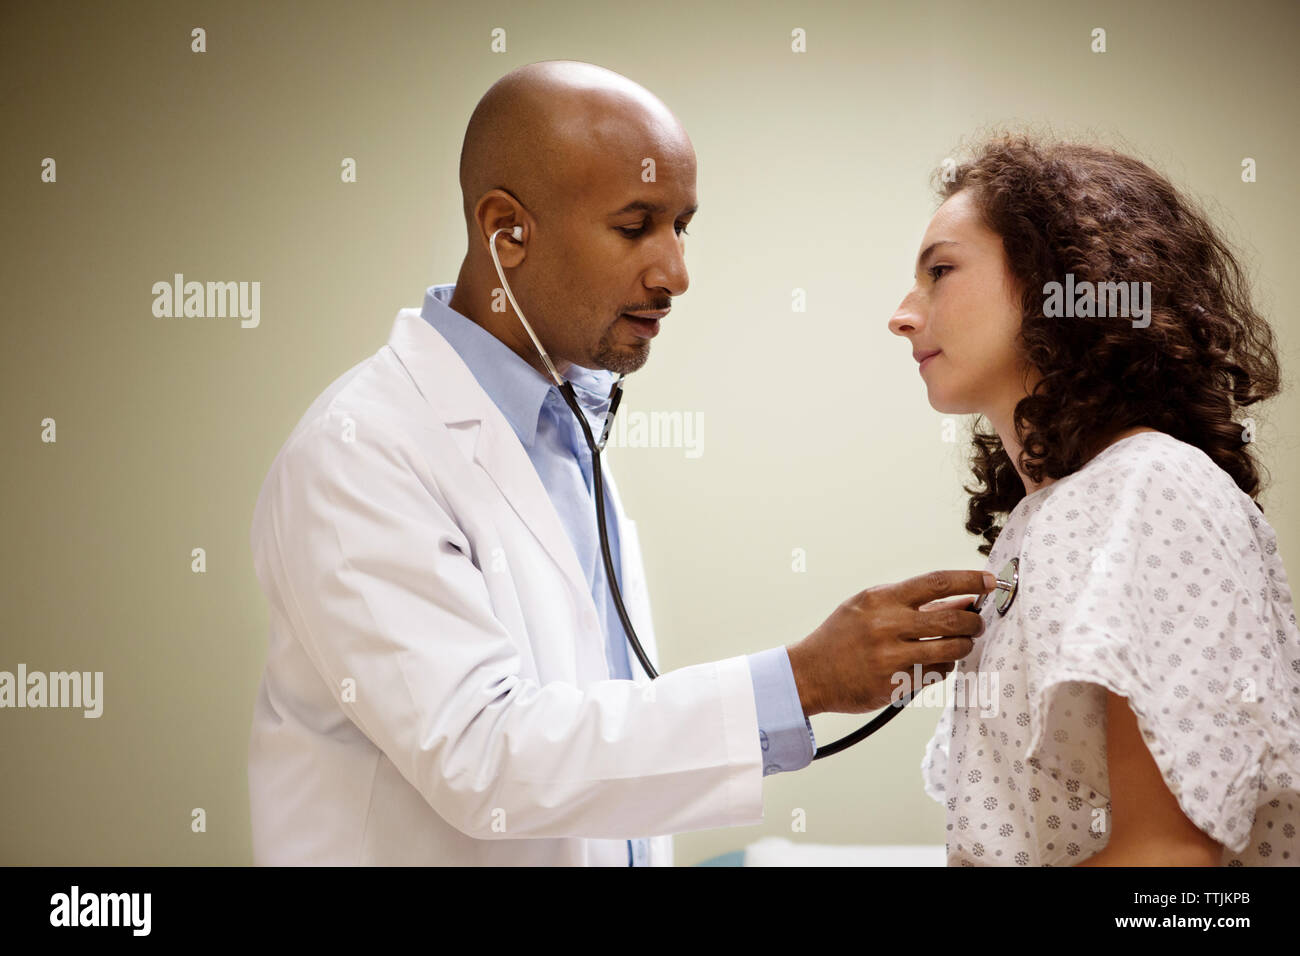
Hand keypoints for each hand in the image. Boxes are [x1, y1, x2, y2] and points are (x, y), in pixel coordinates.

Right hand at [786, 570, 994, 715]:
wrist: (809, 673)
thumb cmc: (842, 636)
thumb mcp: (869, 608)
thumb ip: (912, 603)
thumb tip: (959, 600)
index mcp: (881, 599)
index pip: (936, 582)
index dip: (969, 580)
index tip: (990, 582)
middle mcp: (886, 626)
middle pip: (952, 620)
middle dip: (973, 622)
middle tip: (976, 623)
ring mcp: (890, 657)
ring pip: (950, 650)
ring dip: (963, 647)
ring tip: (959, 644)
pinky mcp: (894, 684)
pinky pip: (936, 674)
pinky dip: (943, 667)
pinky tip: (934, 663)